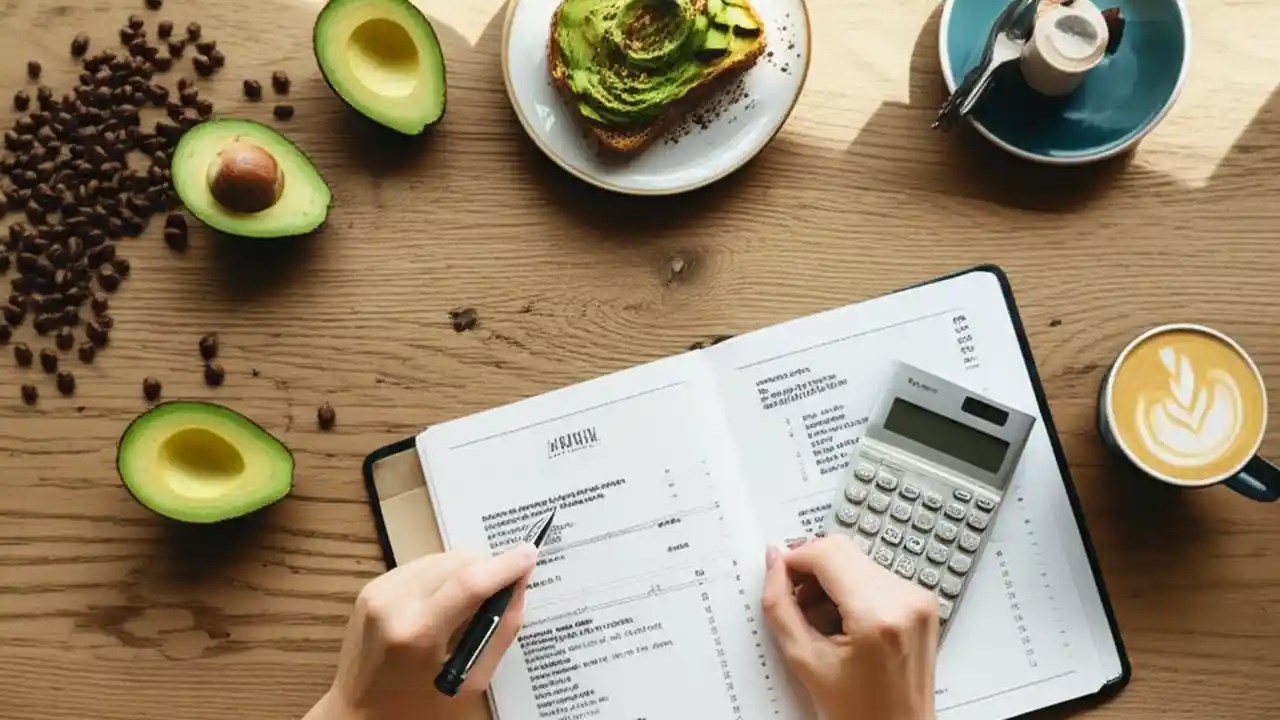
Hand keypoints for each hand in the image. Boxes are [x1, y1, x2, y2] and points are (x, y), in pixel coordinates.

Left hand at [305, 544, 537, 719]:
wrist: (356, 714)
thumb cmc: (418, 708)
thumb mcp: (470, 682)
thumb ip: (499, 632)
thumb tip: (519, 589)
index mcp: (418, 633)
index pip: (470, 583)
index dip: (505, 565)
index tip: (529, 554)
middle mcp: (393, 603)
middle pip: (456, 562)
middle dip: (488, 565)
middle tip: (507, 583)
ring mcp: (377, 592)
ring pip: (439, 558)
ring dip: (465, 568)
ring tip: (475, 597)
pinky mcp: (371, 587)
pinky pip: (420, 565)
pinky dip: (442, 574)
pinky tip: (447, 598)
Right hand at [761, 535, 938, 719]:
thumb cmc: (859, 713)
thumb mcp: (804, 661)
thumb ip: (780, 606)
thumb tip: (774, 563)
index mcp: (877, 616)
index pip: (827, 553)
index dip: (795, 560)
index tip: (779, 577)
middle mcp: (905, 600)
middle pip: (843, 551)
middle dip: (812, 570)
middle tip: (797, 604)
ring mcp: (919, 600)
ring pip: (858, 561)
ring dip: (831, 580)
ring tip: (821, 620)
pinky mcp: (923, 603)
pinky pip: (876, 576)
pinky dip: (851, 589)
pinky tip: (843, 622)